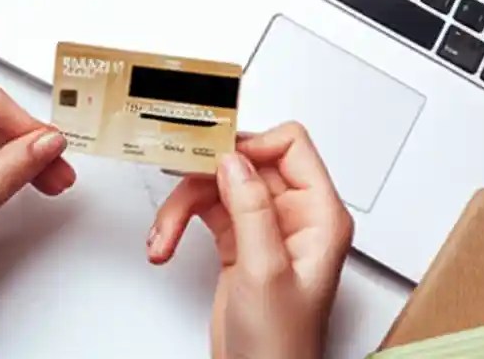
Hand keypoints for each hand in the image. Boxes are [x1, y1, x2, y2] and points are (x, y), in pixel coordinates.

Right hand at [148, 123, 353, 358]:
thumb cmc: (281, 345)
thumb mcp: (266, 271)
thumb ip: (252, 210)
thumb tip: (235, 160)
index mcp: (320, 215)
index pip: (292, 147)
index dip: (252, 145)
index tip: (213, 156)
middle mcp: (296, 216)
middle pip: (247, 163)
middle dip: (205, 178)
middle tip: (177, 187)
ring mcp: (267, 229)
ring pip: (220, 187)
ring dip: (184, 206)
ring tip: (164, 236)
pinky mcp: (240, 244)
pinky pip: (208, 211)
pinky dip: (181, 222)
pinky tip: (165, 242)